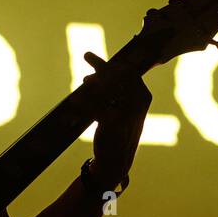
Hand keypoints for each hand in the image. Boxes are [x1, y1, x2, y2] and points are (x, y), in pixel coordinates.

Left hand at [83, 54, 151, 189]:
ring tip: (83, 81)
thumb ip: (118, 89)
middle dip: (100, 66)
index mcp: (143, 96)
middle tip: (87, 55)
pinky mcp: (112, 122)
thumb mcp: (124, 108)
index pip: (127, 71)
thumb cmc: (119, 131)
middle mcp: (138, 102)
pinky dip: (83, 103)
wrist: (116, 160)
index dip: (111, 63)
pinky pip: (95, 107)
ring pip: (105, 89)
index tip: (95, 57)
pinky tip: (74, 102)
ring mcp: (127, 112)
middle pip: (116, 76)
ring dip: (92, 83)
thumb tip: (102, 69)